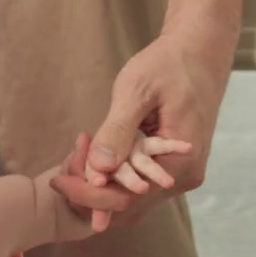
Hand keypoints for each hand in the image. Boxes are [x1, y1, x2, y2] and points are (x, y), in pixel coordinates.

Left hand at [72, 25, 232, 225]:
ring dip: (101, 188)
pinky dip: (114, 179)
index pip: (129, 196)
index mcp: (181, 161)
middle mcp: (183, 177)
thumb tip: (99, 168)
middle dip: (91, 194)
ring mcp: (180, 174)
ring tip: (72, 167)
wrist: (198, 52)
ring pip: (132, 199)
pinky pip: (139, 184)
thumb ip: (118, 130)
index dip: (90, 193)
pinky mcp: (171, 167)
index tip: (57, 181)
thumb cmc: (167, 65)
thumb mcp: (137, 91)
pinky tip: (91, 163)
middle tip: (59, 176)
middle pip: (129, 204)